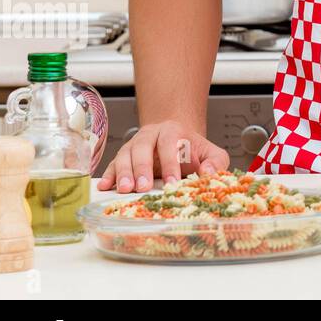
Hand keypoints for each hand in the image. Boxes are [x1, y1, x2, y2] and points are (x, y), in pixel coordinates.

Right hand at [95, 120, 230, 193]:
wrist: (174, 140)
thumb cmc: (191, 150)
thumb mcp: (210, 153)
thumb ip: (216, 161)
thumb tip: (208, 173)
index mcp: (172, 131)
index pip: (170, 144)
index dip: (170, 163)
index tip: (172, 183)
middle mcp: (150, 136)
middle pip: (143, 147)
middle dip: (142, 168)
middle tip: (143, 187)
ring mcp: (134, 146)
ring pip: (125, 155)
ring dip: (124, 172)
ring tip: (125, 189)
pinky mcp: (122, 158)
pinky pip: (112, 164)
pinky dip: (108, 175)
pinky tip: (104, 186)